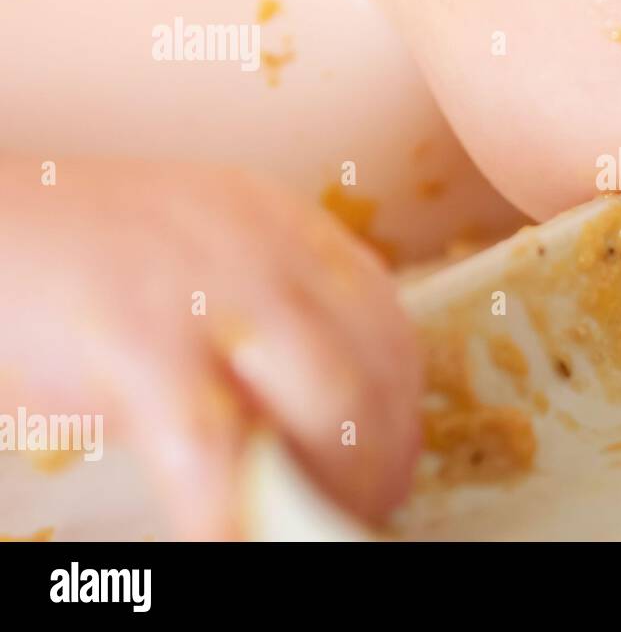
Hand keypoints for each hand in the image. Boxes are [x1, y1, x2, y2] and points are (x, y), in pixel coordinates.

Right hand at [0, 159, 421, 538]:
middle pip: (377, 364)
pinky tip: (227, 542)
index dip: (400, 401)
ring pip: (331, 405)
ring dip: (336, 485)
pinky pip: (218, 449)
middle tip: (364, 508)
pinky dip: (234, 511)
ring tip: (310, 530)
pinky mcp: (141, 340)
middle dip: (383, 453)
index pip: (387, 319)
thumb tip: (321, 412)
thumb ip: (267, 311)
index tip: (391, 453)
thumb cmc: (73, 256)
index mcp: (284, 225)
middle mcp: (268, 247)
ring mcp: (212, 290)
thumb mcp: (201, 255)